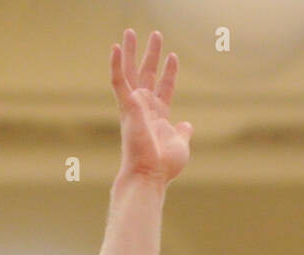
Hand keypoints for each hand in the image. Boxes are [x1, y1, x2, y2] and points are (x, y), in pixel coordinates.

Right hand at [110, 29, 192, 185]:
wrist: (149, 175)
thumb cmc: (163, 166)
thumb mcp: (181, 145)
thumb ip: (183, 133)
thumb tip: (187, 125)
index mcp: (158, 116)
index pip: (165, 88)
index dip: (170, 72)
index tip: (173, 56)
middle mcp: (145, 108)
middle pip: (147, 74)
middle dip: (151, 54)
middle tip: (155, 35)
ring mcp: (134, 106)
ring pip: (131, 72)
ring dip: (132, 51)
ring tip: (131, 31)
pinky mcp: (126, 106)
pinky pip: (118, 81)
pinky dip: (116, 64)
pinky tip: (116, 47)